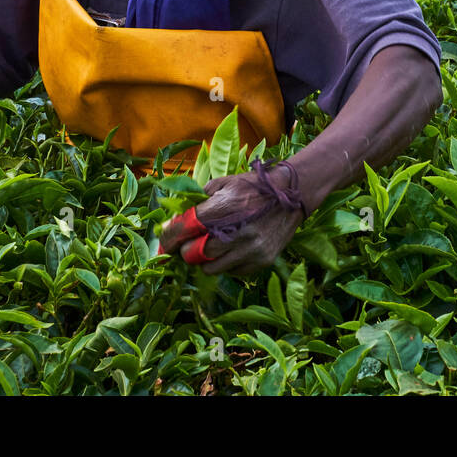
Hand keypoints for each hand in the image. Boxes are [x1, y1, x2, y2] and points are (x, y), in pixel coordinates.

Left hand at [158, 162, 307, 275]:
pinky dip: (225, 263)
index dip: (168, 238)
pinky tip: (231, 250)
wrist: (292, 194)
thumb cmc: (253, 187)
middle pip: (193, 254)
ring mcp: (250, 249)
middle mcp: (236, 232)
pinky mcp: (262, 261)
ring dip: (204, 259)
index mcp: (223, 208)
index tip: (164, 243)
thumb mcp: (223, 183)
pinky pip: (231, 272)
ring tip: (209, 247)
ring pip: (209, 268)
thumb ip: (197, 201)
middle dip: (186, 250)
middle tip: (188, 244)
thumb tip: (172, 221)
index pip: (183, 230)